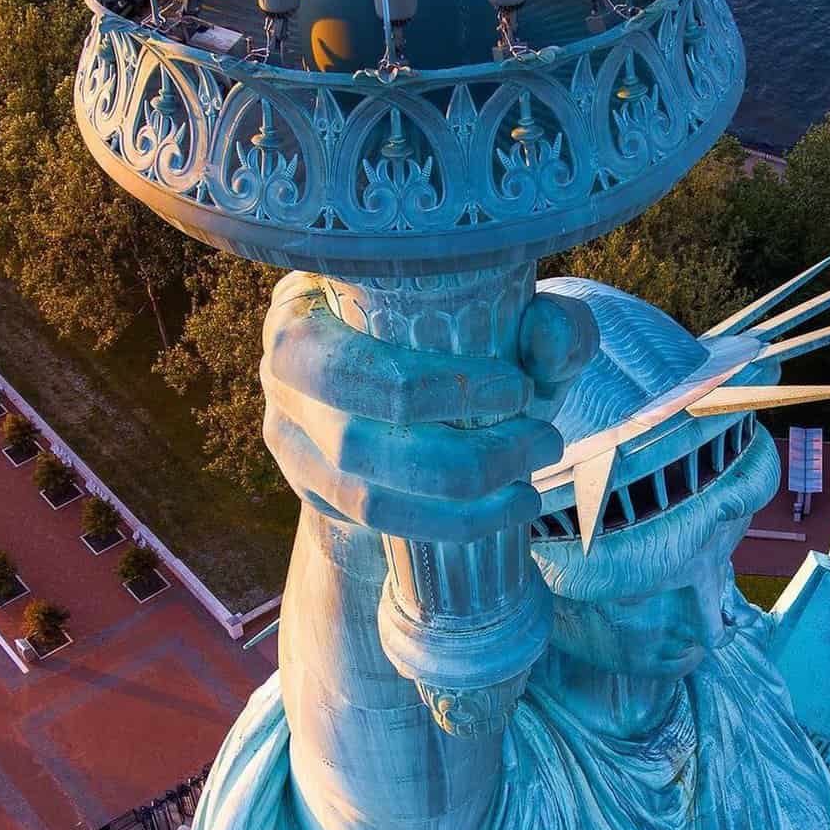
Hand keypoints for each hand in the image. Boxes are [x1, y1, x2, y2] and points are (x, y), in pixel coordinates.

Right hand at [261, 273, 566, 543]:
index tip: (518, 387)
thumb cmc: (464, 336)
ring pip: (363, 494)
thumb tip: (547, 334)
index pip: (358, 360)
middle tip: (543, 441)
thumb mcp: (511, 323)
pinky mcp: (312, 489)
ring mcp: (288, 437)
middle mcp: (281, 371)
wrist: (426, 393)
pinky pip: (374, 522)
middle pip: (354, 438)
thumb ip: (547, 321)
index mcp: (310, 306)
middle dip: (460, 454)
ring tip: (530, 489)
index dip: (439, 384)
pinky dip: (444, 523)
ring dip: (459, 502)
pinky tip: (503, 510)